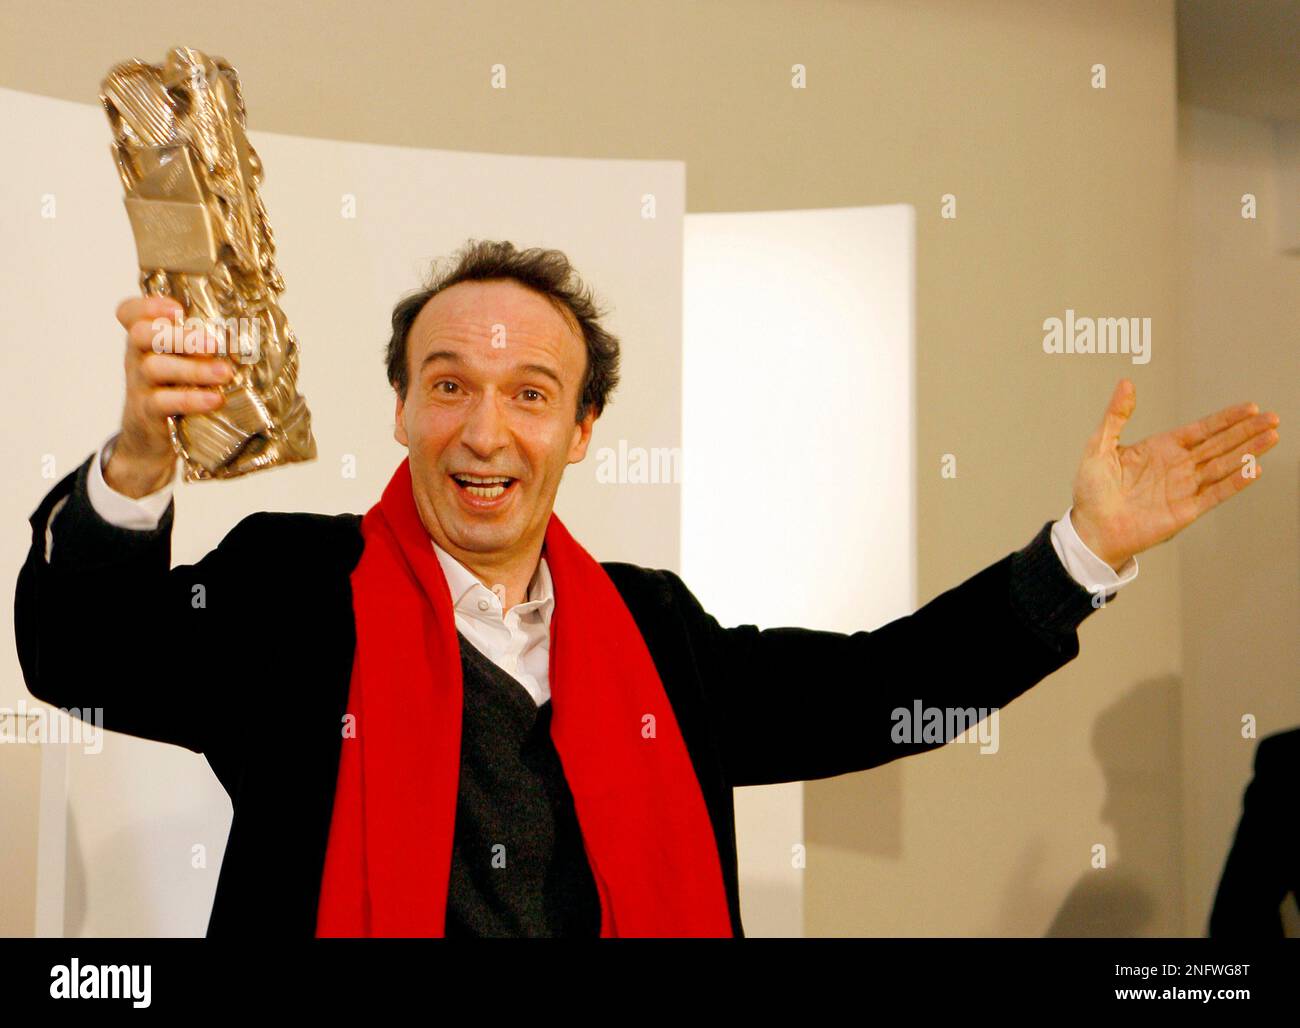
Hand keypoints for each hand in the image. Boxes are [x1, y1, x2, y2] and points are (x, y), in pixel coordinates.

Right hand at [108, 295, 235, 497]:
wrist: (148, 442)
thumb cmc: (173, 392)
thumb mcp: (181, 363)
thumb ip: (199, 345)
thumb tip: (247, 333)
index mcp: (146, 340)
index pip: (129, 312)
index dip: (147, 305)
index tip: (177, 308)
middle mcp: (137, 357)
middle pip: (142, 334)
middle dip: (179, 336)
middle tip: (214, 343)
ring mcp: (138, 385)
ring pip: (154, 368)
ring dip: (193, 369)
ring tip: (225, 373)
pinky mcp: (146, 413)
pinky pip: (162, 402)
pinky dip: (190, 399)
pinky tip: (214, 399)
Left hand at [1069, 379, 1279, 570]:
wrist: (1090, 529)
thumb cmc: (1092, 491)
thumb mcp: (1099, 446)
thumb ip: (1116, 415)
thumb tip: (1126, 383)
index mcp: (1160, 449)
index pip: (1201, 430)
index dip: (1225, 419)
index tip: (1249, 407)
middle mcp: (1177, 467)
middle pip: (1219, 445)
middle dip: (1245, 431)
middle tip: (1271, 418)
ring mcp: (1184, 488)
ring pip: (1223, 466)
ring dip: (1247, 452)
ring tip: (1271, 437)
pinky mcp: (1185, 511)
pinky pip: (1215, 494)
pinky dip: (1234, 483)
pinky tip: (1252, 469)